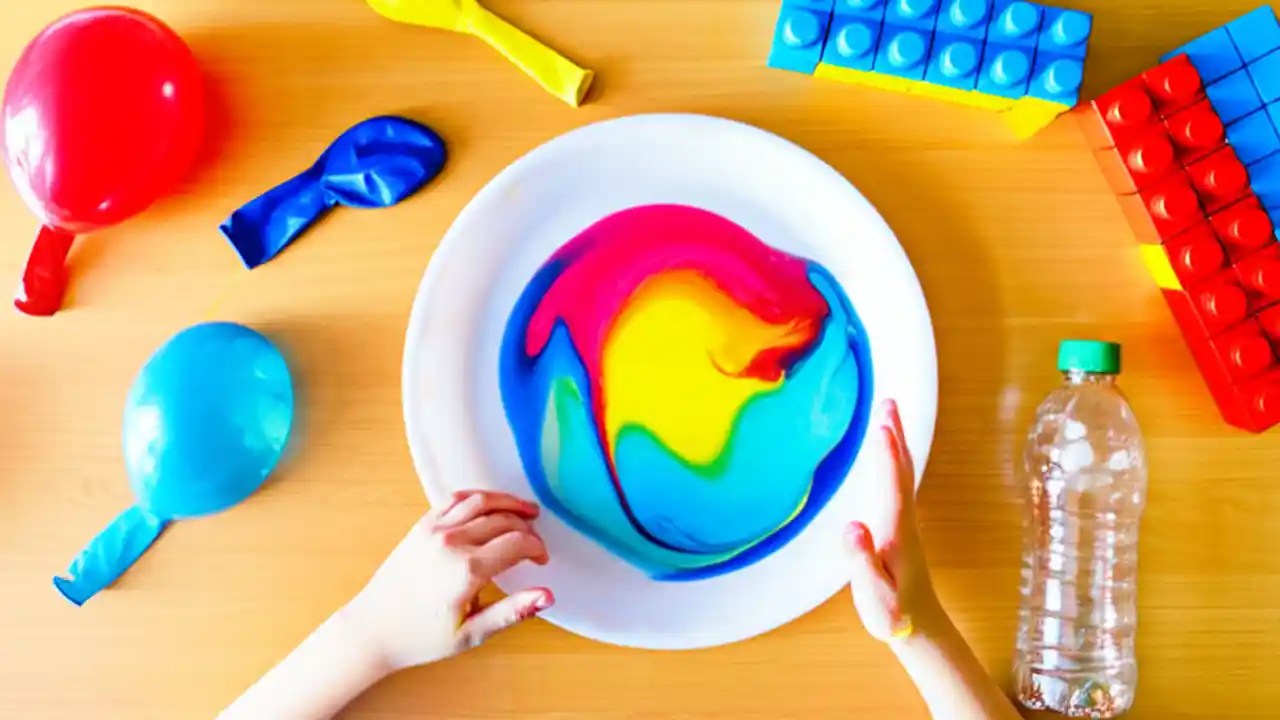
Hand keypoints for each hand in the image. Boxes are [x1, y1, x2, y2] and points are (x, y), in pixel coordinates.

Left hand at [341, 490, 552, 672]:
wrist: (373, 629)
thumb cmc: (419, 638)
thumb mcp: (471, 635)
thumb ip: (511, 612)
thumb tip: (546, 596)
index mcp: (466, 570)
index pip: (517, 543)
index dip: (537, 548)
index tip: (541, 560)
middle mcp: (451, 542)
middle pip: (504, 520)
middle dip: (527, 528)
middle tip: (534, 543)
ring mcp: (434, 530)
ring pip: (482, 501)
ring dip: (508, 503)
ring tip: (526, 511)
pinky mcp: (422, 526)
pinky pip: (455, 500)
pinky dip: (479, 498)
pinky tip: (491, 505)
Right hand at [845, 399, 940, 641]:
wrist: (919, 627)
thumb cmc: (894, 616)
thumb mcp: (876, 599)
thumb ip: (863, 564)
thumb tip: (853, 526)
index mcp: (896, 533)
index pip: (893, 487)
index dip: (887, 456)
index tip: (883, 425)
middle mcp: (904, 521)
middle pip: (901, 471)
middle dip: (894, 436)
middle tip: (888, 402)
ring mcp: (905, 522)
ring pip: (902, 474)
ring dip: (896, 442)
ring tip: (888, 414)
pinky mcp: (900, 525)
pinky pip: (898, 482)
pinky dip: (894, 459)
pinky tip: (889, 451)